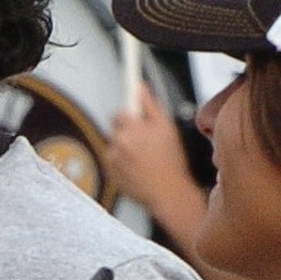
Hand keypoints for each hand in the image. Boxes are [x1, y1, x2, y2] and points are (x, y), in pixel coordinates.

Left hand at [107, 85, 201, 224]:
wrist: (167, 192)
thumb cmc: (170, 161)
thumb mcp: (166, 126)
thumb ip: (149, 104)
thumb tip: (139, 87)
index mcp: (131, 129)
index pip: (118, 113)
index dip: (128, 116)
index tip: (131, 116)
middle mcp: (118, 144)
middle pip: (116, 130)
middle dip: (128, 132)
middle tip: (145, 141)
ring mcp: (112, 160)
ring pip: (115, 146)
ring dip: (125, 148)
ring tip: (144, 158)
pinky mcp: (110, 174)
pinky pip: (113, 162)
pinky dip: (122, 163)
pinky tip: (138, 168)